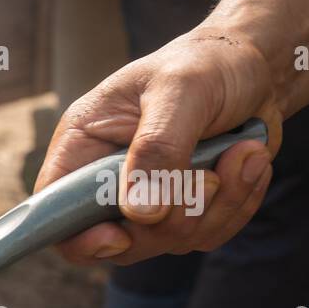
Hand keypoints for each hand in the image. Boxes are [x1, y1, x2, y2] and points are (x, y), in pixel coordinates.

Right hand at [37, 25, 283, 265]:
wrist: (254, 67)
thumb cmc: (204, 65)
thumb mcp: (180, 91)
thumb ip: (158, 149)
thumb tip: (141, 214)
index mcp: (82, 146)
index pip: (55, 210)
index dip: (78, 237)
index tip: (119, 236)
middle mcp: (106, 180)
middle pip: (119, 242)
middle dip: (173, 220)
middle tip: (210, 177)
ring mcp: (147, 201)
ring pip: (169, 241)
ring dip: (218, 206)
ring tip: (244, 151)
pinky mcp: (185, 209)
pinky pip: (208, 235)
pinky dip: (239, 203)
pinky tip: (249, 161)